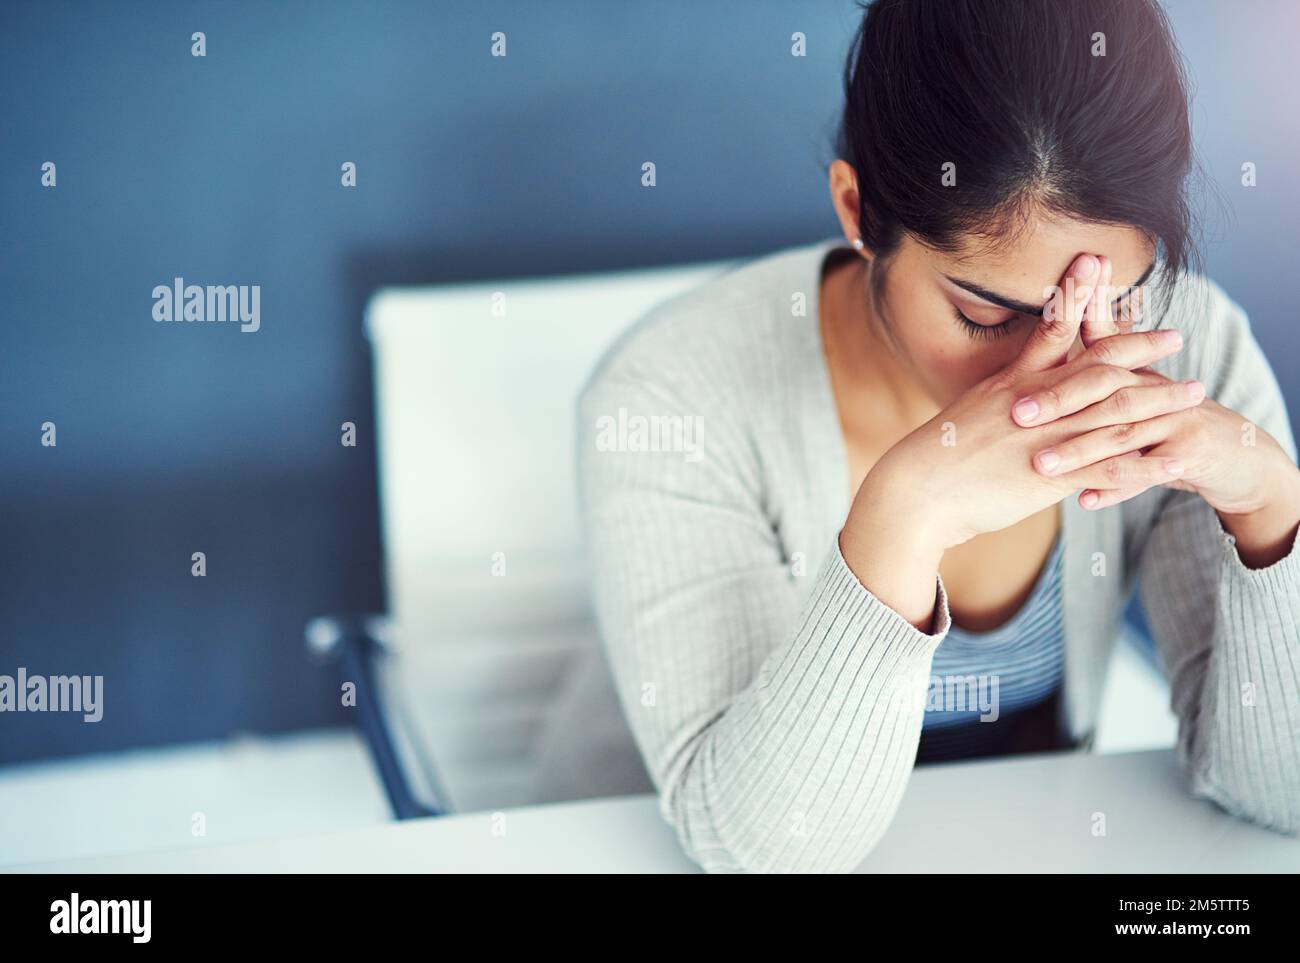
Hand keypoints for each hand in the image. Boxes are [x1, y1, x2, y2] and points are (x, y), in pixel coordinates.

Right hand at [852, 254, 1198, 555]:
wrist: (915, 493)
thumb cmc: (932, 459)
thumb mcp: (965, 415)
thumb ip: (998, 403)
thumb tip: (1019, 401)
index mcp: (1011, 384)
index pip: (1054, 330)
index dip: (1082, 297)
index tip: (1102, 269)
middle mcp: (1033, 403)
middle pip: (1099, 365)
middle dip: (1140, 347)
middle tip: (1176, 336)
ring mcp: (1045, 437)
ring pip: (1114, 412)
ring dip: (1159, 401)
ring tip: (1194, 392)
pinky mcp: (1050, 476)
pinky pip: (1109, 469)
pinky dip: (1144, 464)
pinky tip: (1174, 460)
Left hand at [1014, 256, 1299, 567]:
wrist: (1234, 452)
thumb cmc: (1165, 417)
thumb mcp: (1132, 387)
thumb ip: (1097, 358)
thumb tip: (1065, 318)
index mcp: (1134, 368)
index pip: (1092, 349)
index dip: (1054, 356)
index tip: (1009, 364)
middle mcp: (1153, 387)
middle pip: (1102, 387)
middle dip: (1058, 401)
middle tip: (1017, 415)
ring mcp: (1175, 419)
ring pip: (1121, 434)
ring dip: (1079, 451)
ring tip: (1041, 465)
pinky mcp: (1191, 454)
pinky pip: (1146, 476)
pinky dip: (1114, 489)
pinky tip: (1085, 501)